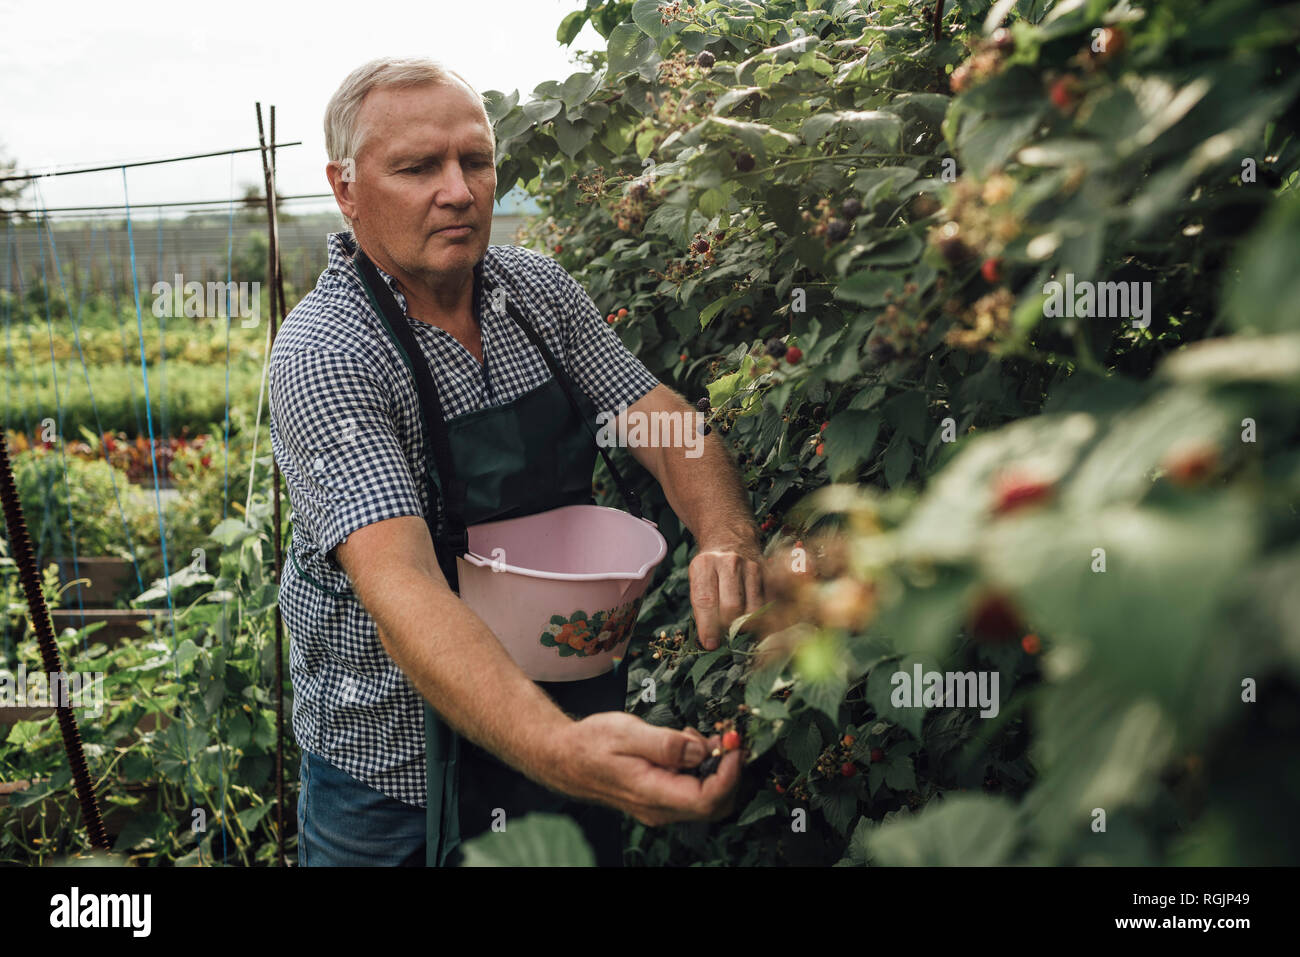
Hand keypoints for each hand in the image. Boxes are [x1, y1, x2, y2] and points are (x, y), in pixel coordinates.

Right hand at [543, 713, 740, 825]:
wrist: (563, 757)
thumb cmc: (591, 742)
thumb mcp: (628, 732)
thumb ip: (666, 744)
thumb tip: (700, 750)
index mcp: (652, 794)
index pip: (708, 799)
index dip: (730, 773)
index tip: (734, 744)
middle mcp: (659, 809)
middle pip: (716, 805)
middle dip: (730, 771)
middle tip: (724, 736)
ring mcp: (659, 808)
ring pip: (707, 800)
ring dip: (716, 768)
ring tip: (698, 735)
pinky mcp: (659, 799)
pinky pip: (692, 792)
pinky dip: (702, 769)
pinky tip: (687, 744)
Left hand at [689, 546, 765, 649]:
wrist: (730, 537)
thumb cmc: (710, 566)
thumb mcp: (697, 579)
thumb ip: (702, 607)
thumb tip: (710, 640)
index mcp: (704, 565)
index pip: (706, 601)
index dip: (708, 627)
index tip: (710, 644)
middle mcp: (729, 563)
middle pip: (732, 607)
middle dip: (728, 627)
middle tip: (725, 634)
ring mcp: (751, 566)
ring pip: (752, 609)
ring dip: (745, 624)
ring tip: (738, 624)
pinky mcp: (767, 573)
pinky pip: (766, 603)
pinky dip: (760, 616)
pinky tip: (752, 616)